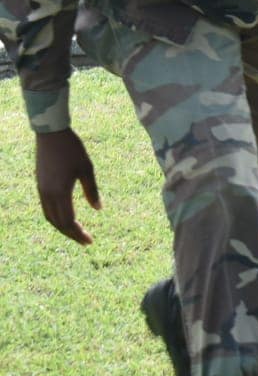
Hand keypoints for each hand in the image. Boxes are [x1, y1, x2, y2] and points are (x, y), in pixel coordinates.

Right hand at [36, 130, 99, 244]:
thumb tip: (98, 209)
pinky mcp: (40, 185)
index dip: (78, 233)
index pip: (68, 222)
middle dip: (71, 234)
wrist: (51, 134)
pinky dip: (56, 217)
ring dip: (62, 227)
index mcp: (60, 192)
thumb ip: (92, 190)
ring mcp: (41, 190)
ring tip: (77, 232)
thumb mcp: (87, 169)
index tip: (90, 241)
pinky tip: (67, 217)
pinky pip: (46, 208)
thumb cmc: (72, 149)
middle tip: (86, 241)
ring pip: (50, 217)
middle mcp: (47, 195)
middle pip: (58, 223)